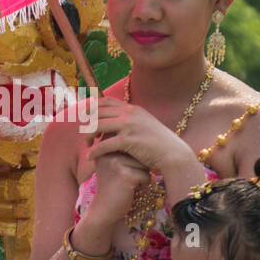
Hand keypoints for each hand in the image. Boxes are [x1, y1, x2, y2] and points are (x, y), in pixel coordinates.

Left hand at [83, 99, 203, 177]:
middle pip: (98, 112)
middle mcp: (130, 113)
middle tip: (85, 135)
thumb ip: (133, 122)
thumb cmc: (160, 145)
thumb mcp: (146, 126)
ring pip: (98, 125)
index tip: (85, 117)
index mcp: (133, 109)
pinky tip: (91, 157)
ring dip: (89, 135)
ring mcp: (129, 126)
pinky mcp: (128, 140)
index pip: (106, 101)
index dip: (92, 107)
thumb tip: (119, 122)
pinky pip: (104, 144)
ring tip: (88, 145)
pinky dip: (95, 151)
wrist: (174, 154)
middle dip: (88, 123)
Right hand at [88, 150, 153, 221]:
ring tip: (127, 184)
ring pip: (144, 165)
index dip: (132, 160)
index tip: (122, 171)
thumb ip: (121, 151)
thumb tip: (145, 143)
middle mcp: (108, 152)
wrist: (102, 210)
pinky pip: (146, 176)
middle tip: (123, 180)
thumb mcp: (111, 165)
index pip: (131, 145)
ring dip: (141, 176)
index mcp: (104, 147)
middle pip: (138, 154)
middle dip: (137, 168)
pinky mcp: (125, 175)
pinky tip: (130, 190)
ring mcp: (116, 163)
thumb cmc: (112, 187)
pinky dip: (143, 185)